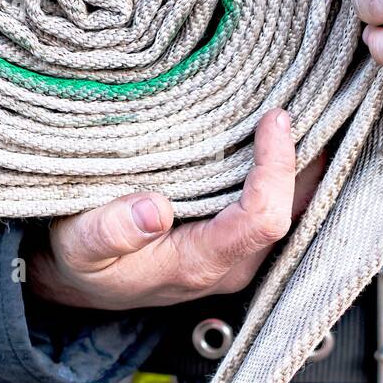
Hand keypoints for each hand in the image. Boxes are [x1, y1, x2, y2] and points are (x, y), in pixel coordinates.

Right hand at [28, 109, 322, 309]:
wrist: (83, 282)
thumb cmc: (82, 263)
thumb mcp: (78, 247)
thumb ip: (109, 233)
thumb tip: (151, 210)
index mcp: (200, 263)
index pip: (263, 219)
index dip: (276, 169)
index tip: (273, 120)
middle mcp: (232, 263)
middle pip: (293, 210)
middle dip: (302, 158)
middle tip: (303, 99)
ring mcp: (239, 253)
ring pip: (293, 207)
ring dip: (299, 162)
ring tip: (303, 108)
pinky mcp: (237, 240)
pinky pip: (276, 202)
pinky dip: (285, 169)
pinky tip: (283, 135)